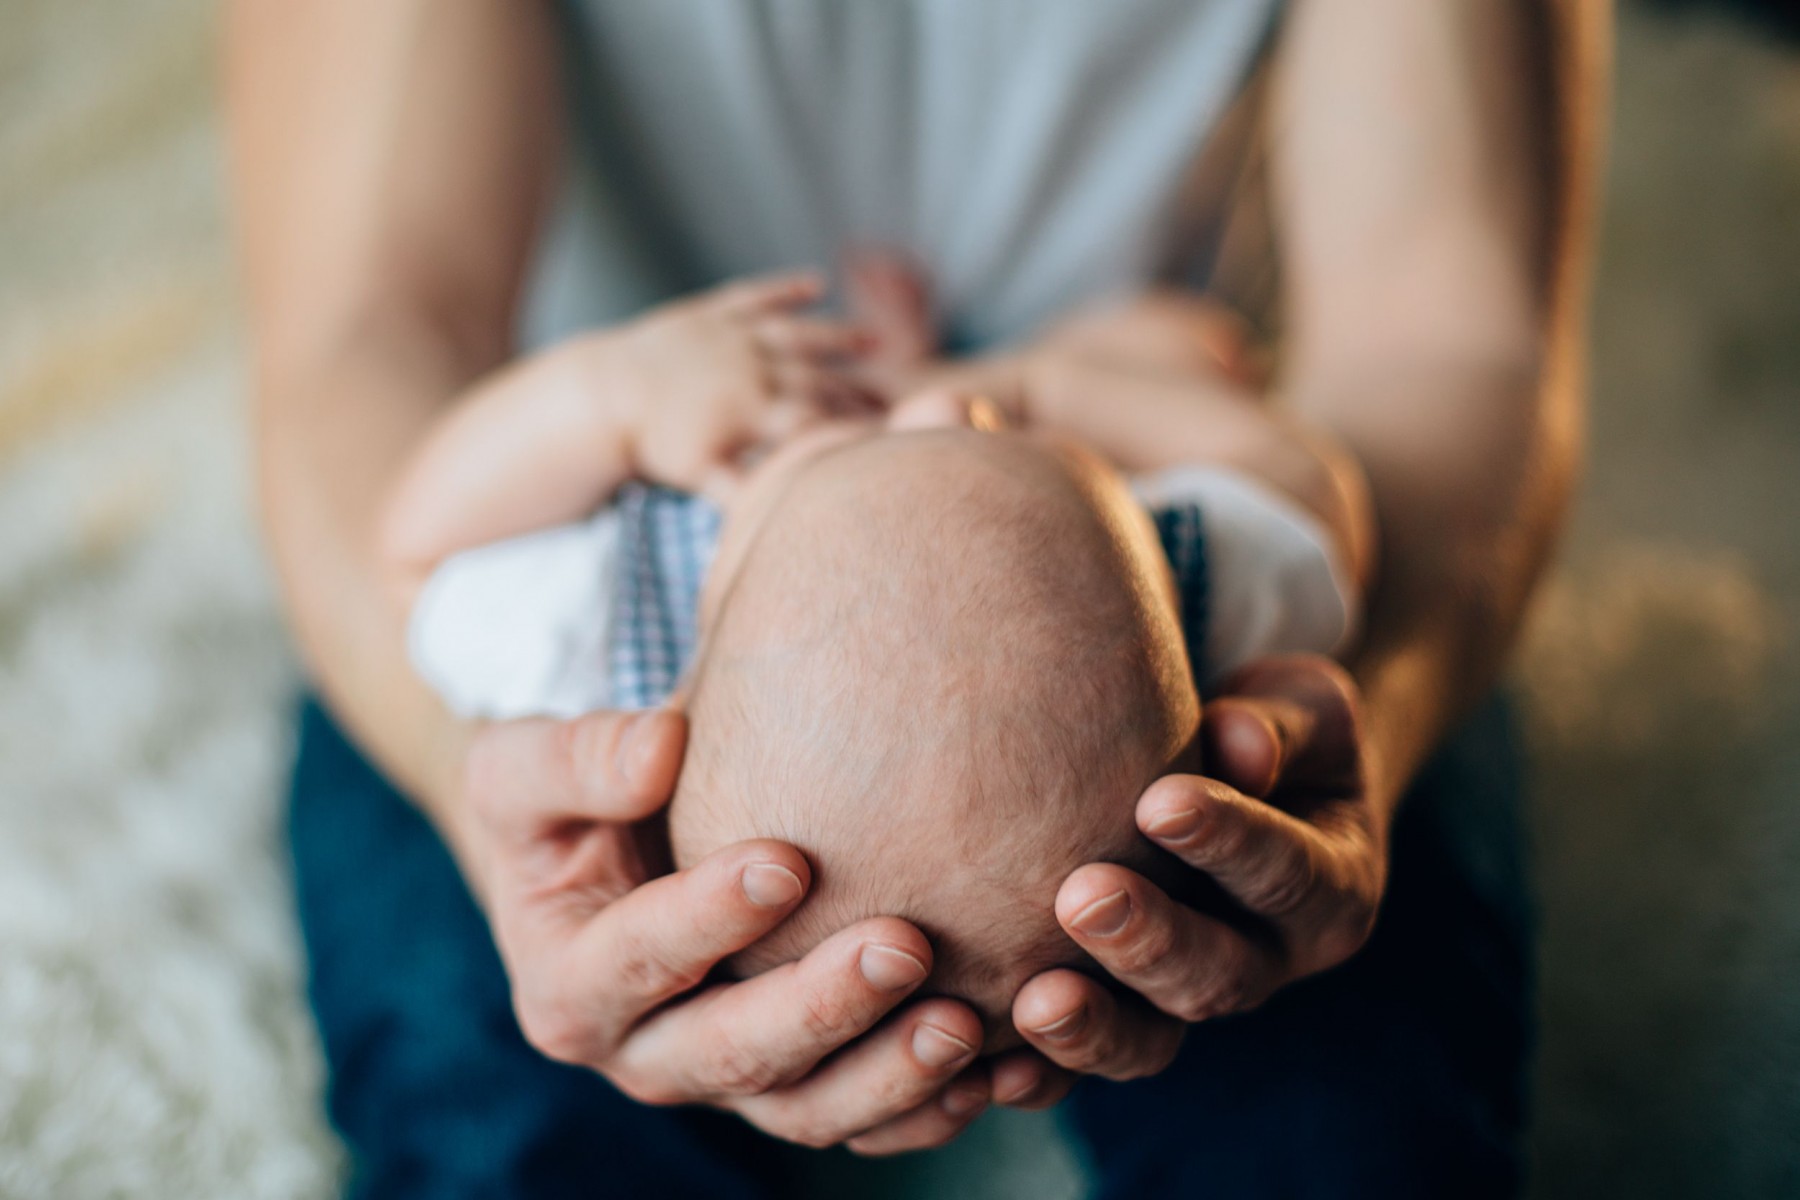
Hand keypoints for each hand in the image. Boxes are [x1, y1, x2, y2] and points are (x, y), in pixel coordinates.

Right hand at [465, 706, 1067, 1151]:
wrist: (600, 859)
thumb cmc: (567, 802)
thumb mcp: (525, 768)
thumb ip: (579, 757)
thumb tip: (663, 748)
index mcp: (570, 985)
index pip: (638, 957)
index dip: (708, 917)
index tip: (788, 859)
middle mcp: (646, 1055)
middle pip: (732, 1055)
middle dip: (820, 1007)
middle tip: (905, 944)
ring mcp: (727, 1084)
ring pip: (807, 1109)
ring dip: (891, 1077)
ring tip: (971, 1024)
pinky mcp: (795, 1087)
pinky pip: (868, 1123)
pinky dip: (934, 1106)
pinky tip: (1009, 1065)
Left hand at [613, 272, 878, 496]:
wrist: (605, 392)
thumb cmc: (654, 442)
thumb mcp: (700, 475)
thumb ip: (748, 490)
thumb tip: (787, 514)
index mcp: (757, 409)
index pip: (820, 419)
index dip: (857, 429)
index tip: (893, 438)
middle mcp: (755, 366)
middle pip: (819, 378)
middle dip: (860, 390)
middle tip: (897, 401)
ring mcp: (736, 335)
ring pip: (799, 333)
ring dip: (839, 335)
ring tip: (875, 342)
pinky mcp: (714, 313)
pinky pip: (758, 296)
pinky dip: (787, 289)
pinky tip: (816, 283)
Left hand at [1011, 656, 1387, 1078]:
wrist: (1249, 788)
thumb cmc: (1265, 737)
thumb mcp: (1297, 714)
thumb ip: (1274, 729)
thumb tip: (1238, 740)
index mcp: (1329, 890)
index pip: (1286, 872)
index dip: (1227, 841)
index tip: (1158, 802)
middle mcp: (1269, 961)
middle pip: (1218, 973)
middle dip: (1149, 940)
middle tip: (1080, 897)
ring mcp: (1194, 998)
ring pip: (1153, 1038)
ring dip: (1092, 1025)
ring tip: (1033, 1001)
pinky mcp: (1131, 1018)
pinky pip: (1089, 1058)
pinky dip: (1042, 1074)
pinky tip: (989, 1072)